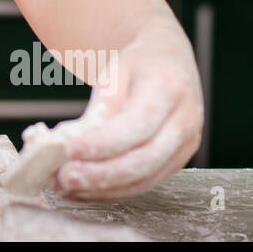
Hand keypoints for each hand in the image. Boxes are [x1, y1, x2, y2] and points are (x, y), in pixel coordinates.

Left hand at [50, 22, 203, 201]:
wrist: (171, 60)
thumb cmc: (140, 64)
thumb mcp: (115, 71)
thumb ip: (100, 107)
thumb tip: (76, 141)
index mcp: (169, 88)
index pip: (137, 124)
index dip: (103, 143)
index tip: (70, 151)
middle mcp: (185, 119)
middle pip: (145, 159)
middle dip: (102, 174)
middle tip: (66, 178)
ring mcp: (187, 144)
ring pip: (146, 179)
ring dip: (104, 189)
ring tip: (69, 187)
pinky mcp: (178, 161)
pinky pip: (146, 183)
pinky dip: (114, 191)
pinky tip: (86, 189)